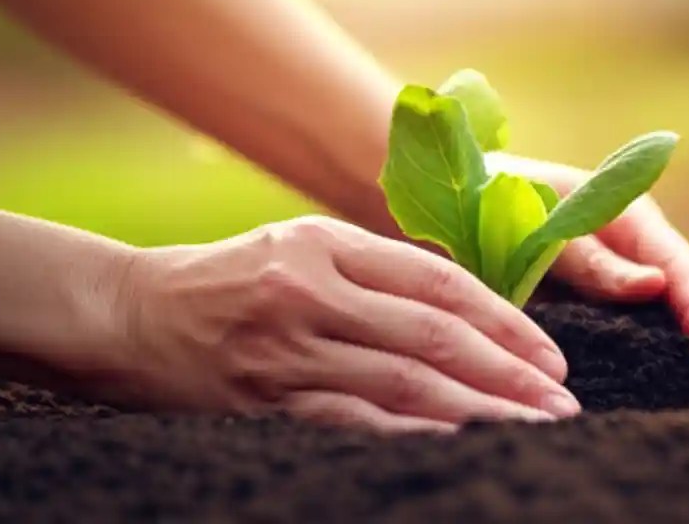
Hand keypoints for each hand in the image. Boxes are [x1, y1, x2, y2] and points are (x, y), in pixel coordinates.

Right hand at [107, 216, 579, 432]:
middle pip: (431, 335)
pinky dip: (410, 435)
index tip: (552, 355)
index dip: (505, 320)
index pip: (438, 281)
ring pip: (401, 383)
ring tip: (530, 429)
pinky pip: (351, 421)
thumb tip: (472, 314)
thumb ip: (376, 271)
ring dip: (476, 411)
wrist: (127, 315)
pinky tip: (457, 446)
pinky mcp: (261, 400)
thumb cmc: (230, 279)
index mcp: (327, 242)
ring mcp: (284, 349)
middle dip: (507, 372)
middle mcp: (310, 290)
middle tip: (561, 402)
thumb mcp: (301, 247)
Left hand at [487, 154, 688, 397]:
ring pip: (680, 316)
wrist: (457, 210)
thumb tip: (656, 287)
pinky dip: (665, 357)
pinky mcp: (606, 304)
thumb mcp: (539, 224)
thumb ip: (590, 259)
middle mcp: (641, 248)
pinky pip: (645, 332)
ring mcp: (627, 276)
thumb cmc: (496, 204)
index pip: (683, 273)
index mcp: (632, 218)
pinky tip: (674, 389)